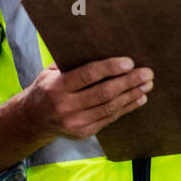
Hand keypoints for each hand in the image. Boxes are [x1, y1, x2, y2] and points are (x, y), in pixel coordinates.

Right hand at [23, 57, 152, 141]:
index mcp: (57, 87)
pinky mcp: (84, 133)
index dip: (110, 68)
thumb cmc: (47, 89)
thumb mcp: (50, 73)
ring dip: (132, 95)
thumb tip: (103, 48)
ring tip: (147, 84)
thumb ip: (72, 63)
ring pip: (110, 107)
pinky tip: (139, 98)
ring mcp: (75, 123)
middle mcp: (66, 106)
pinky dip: (127, 107)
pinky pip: (110, 118)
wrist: (32, 120)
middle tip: (147, 73)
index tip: (130, 62)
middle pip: (104, 93)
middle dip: (129, 82)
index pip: (88, 75)